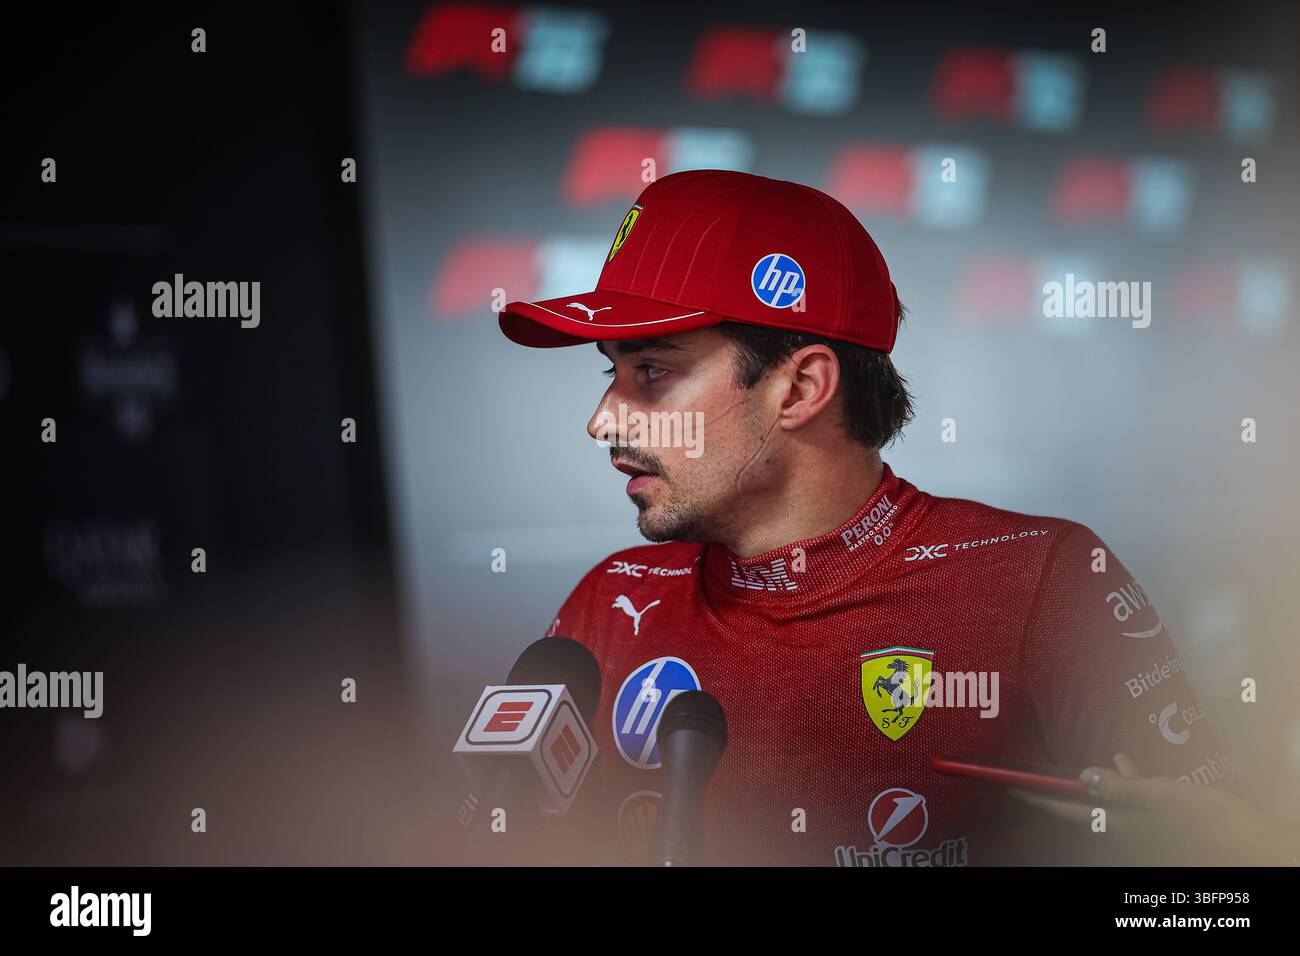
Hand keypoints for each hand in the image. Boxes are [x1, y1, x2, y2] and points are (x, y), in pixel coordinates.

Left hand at [1009, 753, 1298, 865]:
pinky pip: (1132, 803)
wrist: (1251, 850)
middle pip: (1079, 807)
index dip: (1034, 796)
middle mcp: (1123, 832)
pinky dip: (1127, 783)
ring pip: (1106, 802)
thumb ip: (1122, 787)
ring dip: (1095, 781)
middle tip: (1036, 776)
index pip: (1064, 809)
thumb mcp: (1162, 798)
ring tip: (1084, 758)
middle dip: (1060, 789)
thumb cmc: (1208, 825)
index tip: (1007, 787)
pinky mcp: (1159, 827)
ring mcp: (1140, 832)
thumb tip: (1083, 776)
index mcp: (1117, 825)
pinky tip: (1129, 763)